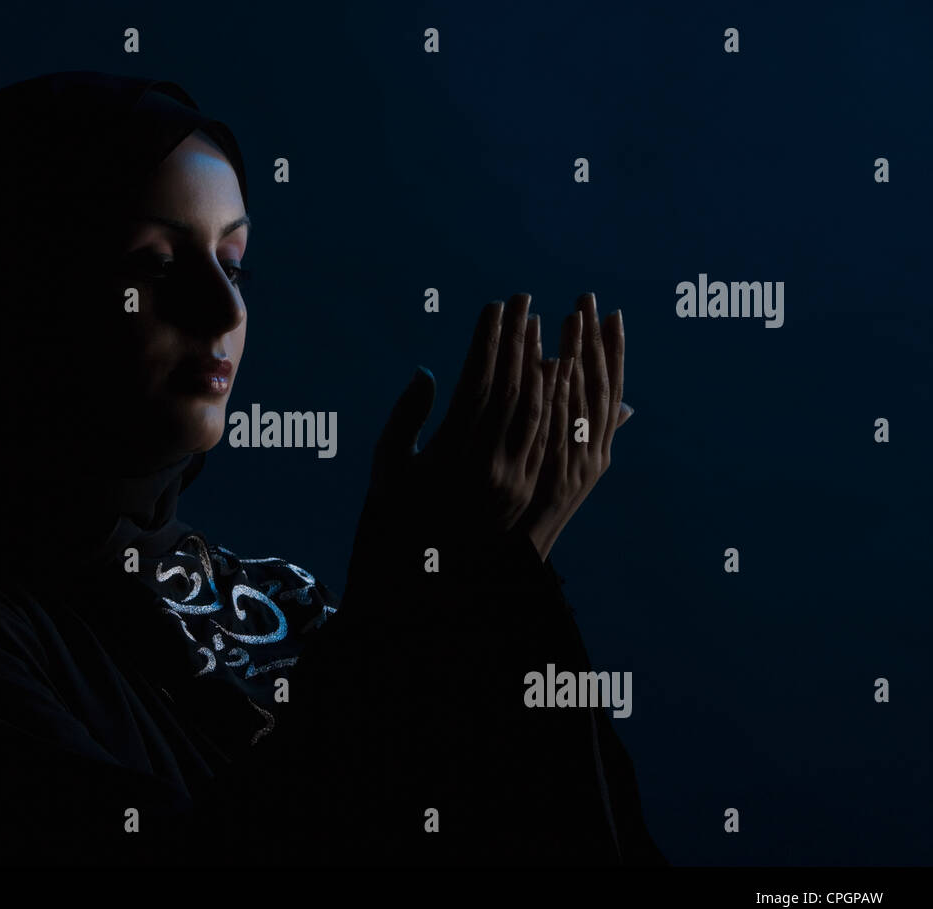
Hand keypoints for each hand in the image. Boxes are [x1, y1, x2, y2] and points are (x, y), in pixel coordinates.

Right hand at [368, 293, 550, 538]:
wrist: (423, 577)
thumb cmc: (392, 514)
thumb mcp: (389, 464)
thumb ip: (407, 416)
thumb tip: (429, 372)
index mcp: (450, 454)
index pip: (477, 382)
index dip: (487, 340)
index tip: (492, 304)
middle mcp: (488, 466)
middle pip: (512, 388)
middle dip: (517, 339)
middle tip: (521, 298)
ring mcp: (512, 480)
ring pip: (536, 409)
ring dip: (539, 362)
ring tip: (539, 324)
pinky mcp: (526, 490)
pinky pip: (545, 436)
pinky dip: (552, 399)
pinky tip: (553, 371)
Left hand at [513, 293, 627, 561]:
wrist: (520, 562)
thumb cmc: (537, 514)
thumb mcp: (569, 473)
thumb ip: (591, 435)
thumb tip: (630, 408)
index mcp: (597, 452)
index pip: (610, 391)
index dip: (614, 352)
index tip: (613, 313)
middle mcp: (593, 458)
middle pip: (599, 389)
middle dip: (595, 341)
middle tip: (589, 296)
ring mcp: (575, 468)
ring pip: (579, 403)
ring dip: (578, 358)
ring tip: (572, 317)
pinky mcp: (552, 479)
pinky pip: (557, 430)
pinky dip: (558, 397)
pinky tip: (554, 366)